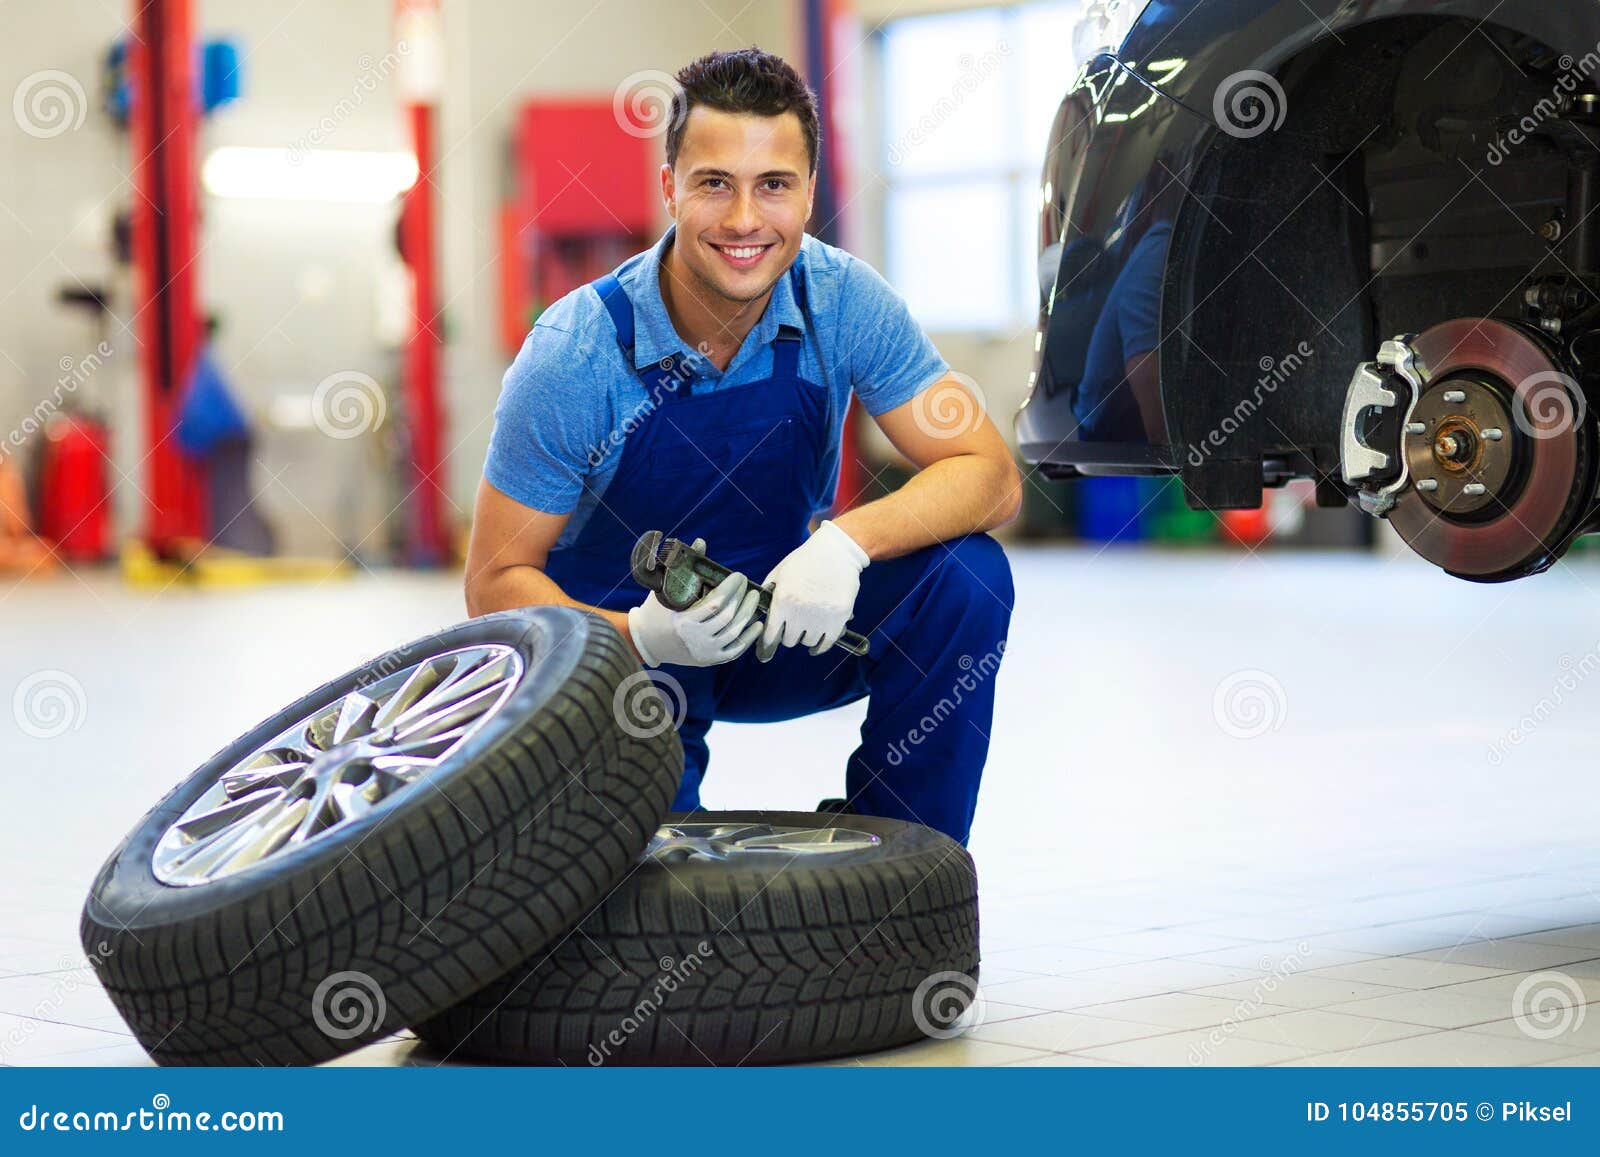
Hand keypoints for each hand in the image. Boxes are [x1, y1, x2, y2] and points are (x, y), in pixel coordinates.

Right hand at [627, 539, 762, 666]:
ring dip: (748, 614)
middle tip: (749, 585)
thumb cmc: (656, 611)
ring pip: (735, 632)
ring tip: (755, 599)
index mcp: (684, 620)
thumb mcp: (666, 589)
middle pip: (729, 617)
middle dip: (743, 599)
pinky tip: (757, 623)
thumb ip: (684, 566)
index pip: (716, 602)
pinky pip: (736, 649)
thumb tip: (701, 542)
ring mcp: (705, 651)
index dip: (731, 588)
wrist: (647, 642)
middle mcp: (696, 638)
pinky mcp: (710, 660)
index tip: (738, 576)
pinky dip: (749, 636)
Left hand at [758, 520, 868, 661]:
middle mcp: (799, 612)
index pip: (771, 634)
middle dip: (789, 635)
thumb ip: (767, 592)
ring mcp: (820, 617)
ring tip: (807, 627)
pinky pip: (826, 643)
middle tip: (792, 627)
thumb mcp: (780, 572)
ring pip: (807, 642)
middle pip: (789, 641)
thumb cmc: (805, 561)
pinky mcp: (838, 619)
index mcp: (782, 600)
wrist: (836, 553)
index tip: (769, 644)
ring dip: (805, 637)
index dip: (769, 641)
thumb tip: (757, 611)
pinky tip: (816, 645)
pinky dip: (820, 647)